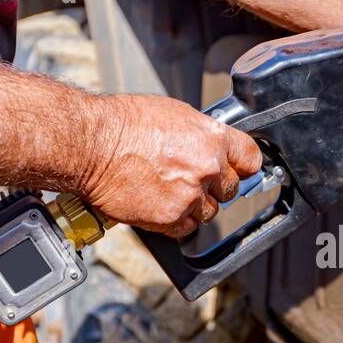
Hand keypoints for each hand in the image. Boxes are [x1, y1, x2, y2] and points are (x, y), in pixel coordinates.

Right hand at [81, 94, 261, 236]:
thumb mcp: (174, 114)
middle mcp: (207, 168)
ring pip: (209, 212)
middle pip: (231, 189)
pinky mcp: (171, 218)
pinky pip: (187, 228)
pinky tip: (159, 204)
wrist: (92, 145)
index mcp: (212, 138)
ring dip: (194, 205)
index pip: (250, 158)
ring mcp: (190, 195)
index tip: (238, 169)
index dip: (243, 165)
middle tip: (191, 178)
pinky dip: (176, 221)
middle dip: (215, 186)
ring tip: (169, 190)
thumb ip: (201, 134)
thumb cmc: (123, 124)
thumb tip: (212, 146)